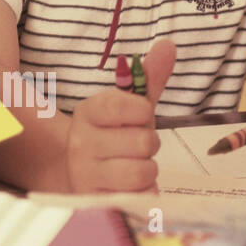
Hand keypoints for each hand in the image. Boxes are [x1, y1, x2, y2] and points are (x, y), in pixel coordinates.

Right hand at [65, 39, 176, 192]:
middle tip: (134, 147)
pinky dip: (143, 194)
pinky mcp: (96, 201)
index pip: (127, 106)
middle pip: (144, 142)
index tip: (138, 115)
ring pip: (143, 172)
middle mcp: (81, 142)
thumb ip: (148, 77)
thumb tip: (169, 44)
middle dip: (148, 145)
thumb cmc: (111, 136)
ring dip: (147, 171)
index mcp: (89, 112)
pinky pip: (139, 198)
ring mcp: (86, 174)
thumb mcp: (128, 106)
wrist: (77, 172)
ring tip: (132, 166)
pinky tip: (129, 187)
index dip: (143, 113)